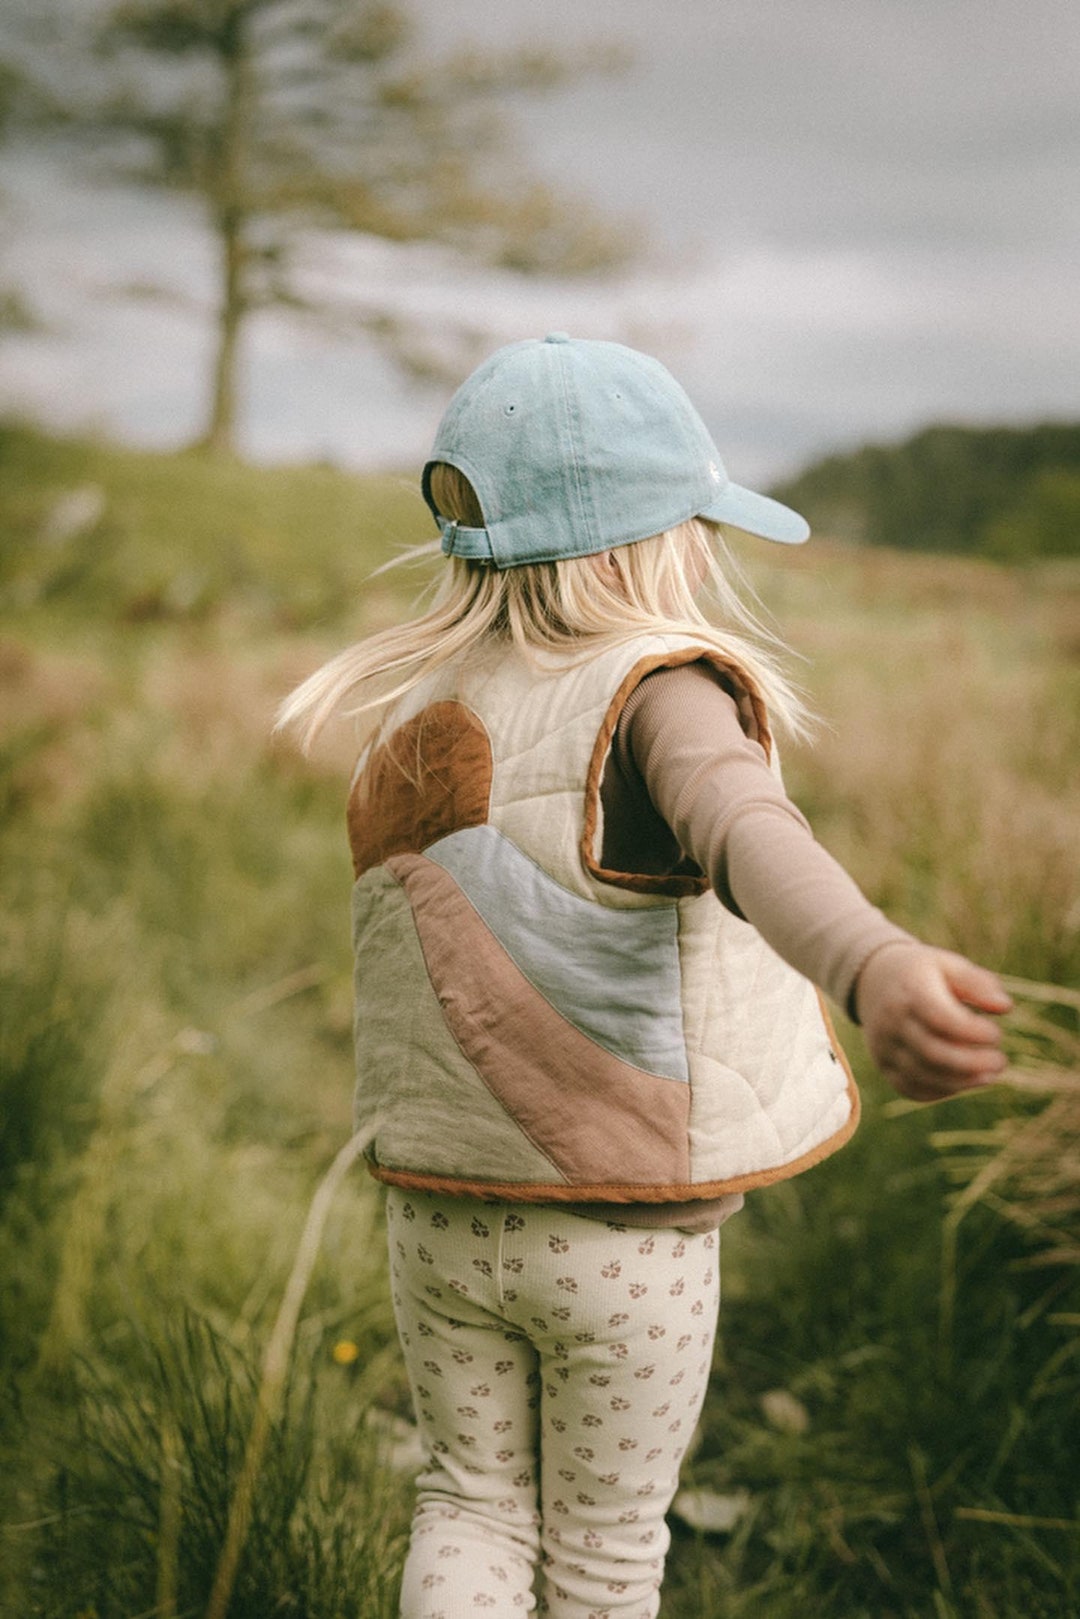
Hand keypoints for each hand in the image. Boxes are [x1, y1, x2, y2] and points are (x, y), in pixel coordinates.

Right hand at [854, 943, 1012, 1101]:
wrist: (871, 981)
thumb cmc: (922, 972)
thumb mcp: (949, 965)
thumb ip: (978, 984)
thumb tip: (1005, 1008)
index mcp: (910, 991)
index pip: (940, 1018)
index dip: (973, 1032)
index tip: (995, 1032)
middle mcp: (892, 1022)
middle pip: (932, 1053)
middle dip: (972, 1063)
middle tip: (999, 1061)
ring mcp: (884, 1047)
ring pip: (923, 1076)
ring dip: (962, 1081)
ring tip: (989, 1074)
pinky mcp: (884, 1066)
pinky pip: (912, 1089)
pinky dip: (942, 1090)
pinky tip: (965, 1080)